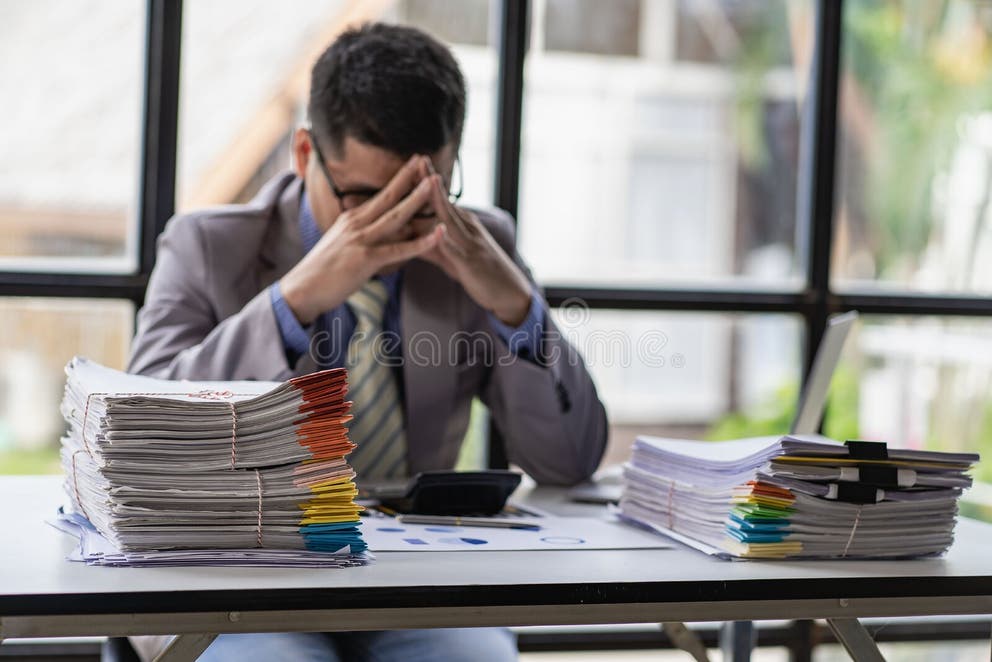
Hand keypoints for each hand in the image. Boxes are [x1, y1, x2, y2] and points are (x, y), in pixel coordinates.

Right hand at [280, 155, 442, 324]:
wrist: (302, 289)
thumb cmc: (323, 271)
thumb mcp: (341, 244)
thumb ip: (358, 235)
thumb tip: (374, 231)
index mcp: (351, 219)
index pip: (379, 196)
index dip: (397, 179)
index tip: (412, 164)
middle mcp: (355, 224)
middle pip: (388, 196)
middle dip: (408, 177)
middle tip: (425, 159)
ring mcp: (360, 240)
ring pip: (395, 216)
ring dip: (416, 198)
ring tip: (434, 182)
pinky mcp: (365, 259)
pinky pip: (399, 249)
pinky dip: (421, 243)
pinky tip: (438, 234)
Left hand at [420, 165, 532, 326]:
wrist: (510, 294)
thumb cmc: (480, 274)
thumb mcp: (453, 258)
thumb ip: (432, 246)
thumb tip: (410, 240)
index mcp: (463, 226)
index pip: (441, 200)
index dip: (426, 182)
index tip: (412, 162)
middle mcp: (468, 230)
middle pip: (446, 202)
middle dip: (431, 181)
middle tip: (418, 158)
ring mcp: (471, 245)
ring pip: (452, 220)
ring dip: (440, 201)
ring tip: (429, 180)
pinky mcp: (472, 264)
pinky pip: (458, 251)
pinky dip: (447, 240)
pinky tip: (438, 230)